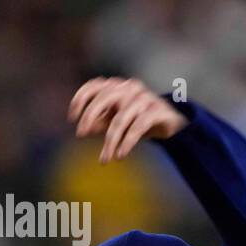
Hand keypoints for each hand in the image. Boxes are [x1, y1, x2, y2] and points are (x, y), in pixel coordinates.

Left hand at [67, 76, 189, 163]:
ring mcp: (145, 98)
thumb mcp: (117, 122)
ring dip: (110, 140)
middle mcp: (130, 88)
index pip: (94, 86)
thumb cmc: (139, 121)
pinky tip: (121, 155)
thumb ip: (100, 122)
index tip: (72, 118)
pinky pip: (138, 127)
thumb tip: (83, 130)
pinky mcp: (158, 111)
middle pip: (105, 98)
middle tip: (80, 135)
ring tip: (105, 158)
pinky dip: (127, 142)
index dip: (80, 99)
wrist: (173, 125)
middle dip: (90, 116)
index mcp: (118, 86)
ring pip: (121, 118)